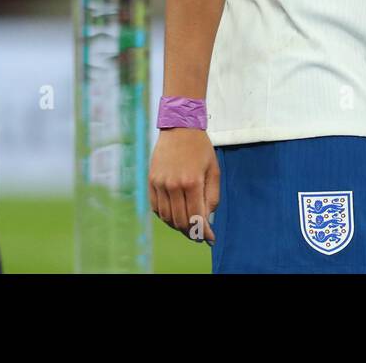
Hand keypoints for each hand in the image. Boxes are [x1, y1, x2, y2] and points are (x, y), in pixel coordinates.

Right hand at [149, 127, 219, 244]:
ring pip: (167, 218)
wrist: (180, 128)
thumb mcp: (214, 171)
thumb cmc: (201, 149)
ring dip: (178, 225)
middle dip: (192, 232)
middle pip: (181, 221)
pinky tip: (175, 214)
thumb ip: (212, 197)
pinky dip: (165, 216)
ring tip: (188, 224)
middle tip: (200, 233)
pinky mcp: (151, 181)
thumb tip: (207, 220)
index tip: (210, 239)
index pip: (196, 218)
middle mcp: (173, 185)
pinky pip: (156, 208)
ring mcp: (160, 184)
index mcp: (192, 182)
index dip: (204, 232)